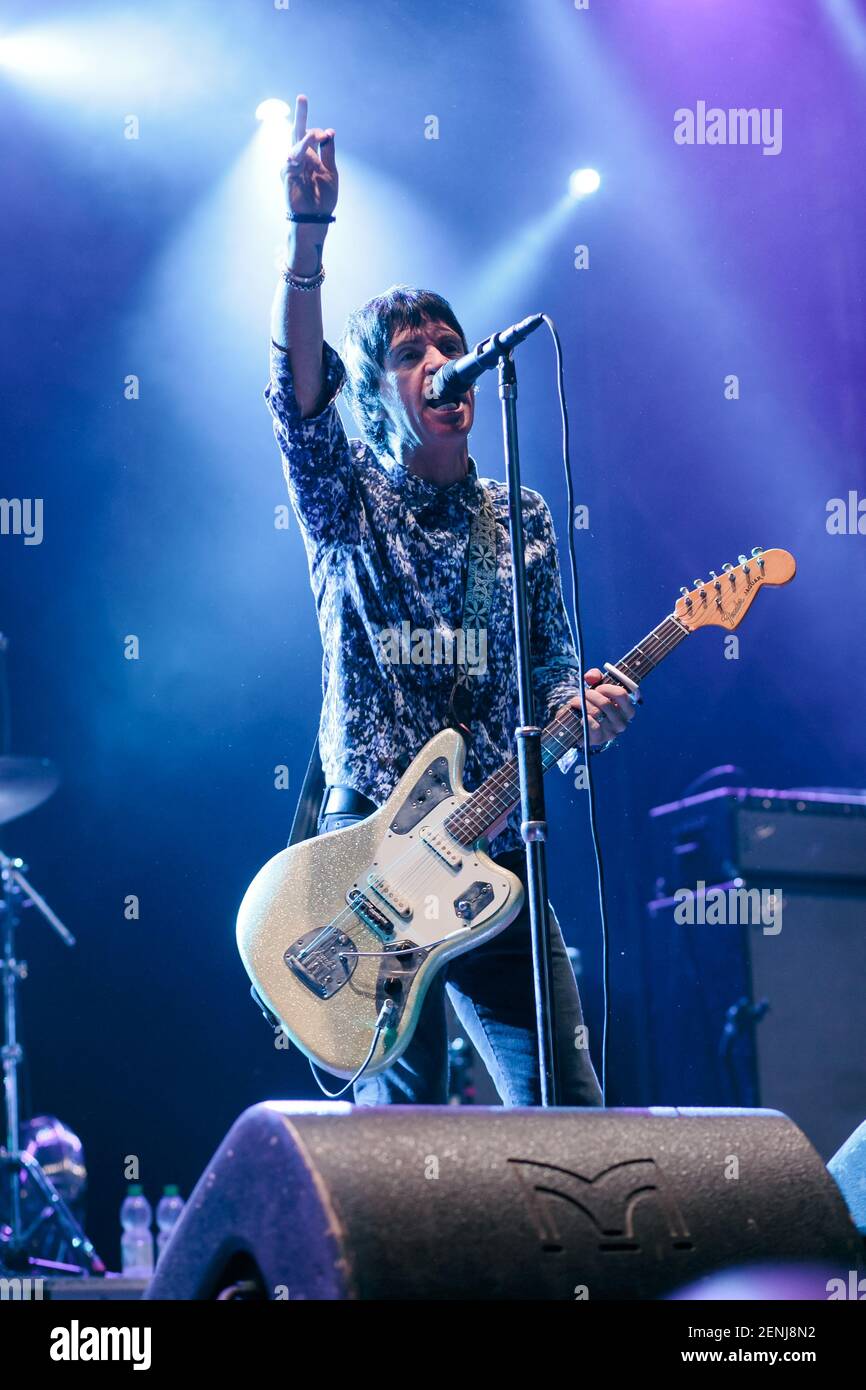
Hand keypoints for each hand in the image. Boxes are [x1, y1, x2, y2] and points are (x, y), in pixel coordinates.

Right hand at [281, 94, 337, 218]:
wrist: (316, 218)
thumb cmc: (323, 197)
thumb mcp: (331, 171)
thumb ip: (329, 151)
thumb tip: (330, 132)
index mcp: (311, 155)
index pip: (311, 135)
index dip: (321, 132)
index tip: (329, 135)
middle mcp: (300, 158)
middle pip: (298, 132)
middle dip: (301, 114)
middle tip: (302, 97)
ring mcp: (292, 165)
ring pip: (296, 144)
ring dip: (307, 139)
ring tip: (317, 136)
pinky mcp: (286, 175)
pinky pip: (290, 161)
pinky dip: (297, 156)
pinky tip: (300, 157)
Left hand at [559, 668, 637, 747]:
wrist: (580, 724)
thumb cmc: (592, 704)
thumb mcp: (595, 687)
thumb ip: (594, 676)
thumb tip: (591, 676)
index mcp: (628, 710)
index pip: (621, 694)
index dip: (606, 688)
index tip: (597, 687)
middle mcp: (623, 722)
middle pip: (605, 703)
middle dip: (590, 695)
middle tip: (584, 694)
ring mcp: (612, 732)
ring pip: (595, 712)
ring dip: (582, 704)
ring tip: (576, 702)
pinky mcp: (600, 739)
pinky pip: (592, 724)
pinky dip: (583, 717)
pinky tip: (580, 716)